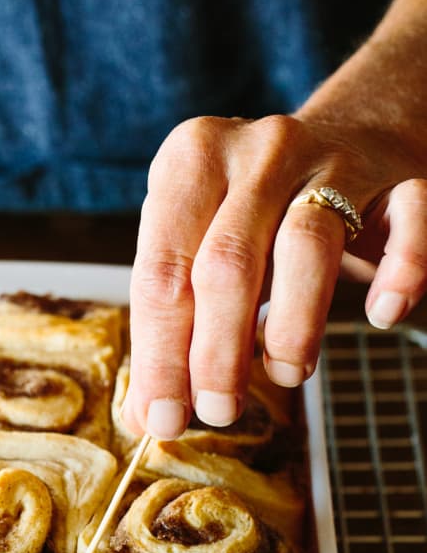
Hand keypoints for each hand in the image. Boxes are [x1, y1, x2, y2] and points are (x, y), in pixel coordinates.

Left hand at [122, 113, 426, 437]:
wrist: (353, 134)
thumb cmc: (257, 214)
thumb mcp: (201, 248)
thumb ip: (173, 321)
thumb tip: (150, 413)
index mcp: (192, 163)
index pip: (162, 272)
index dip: (159, 354)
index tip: (162, 418)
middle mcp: (259, 152)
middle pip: (228, 262)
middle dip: (217, 352)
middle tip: (217, 411)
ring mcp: (334, 159)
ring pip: (308, 243)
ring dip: (293, 325)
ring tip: (285, 376)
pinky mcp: (400, 178)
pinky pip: (411, 220)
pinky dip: (401, 269)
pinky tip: (382, 314)